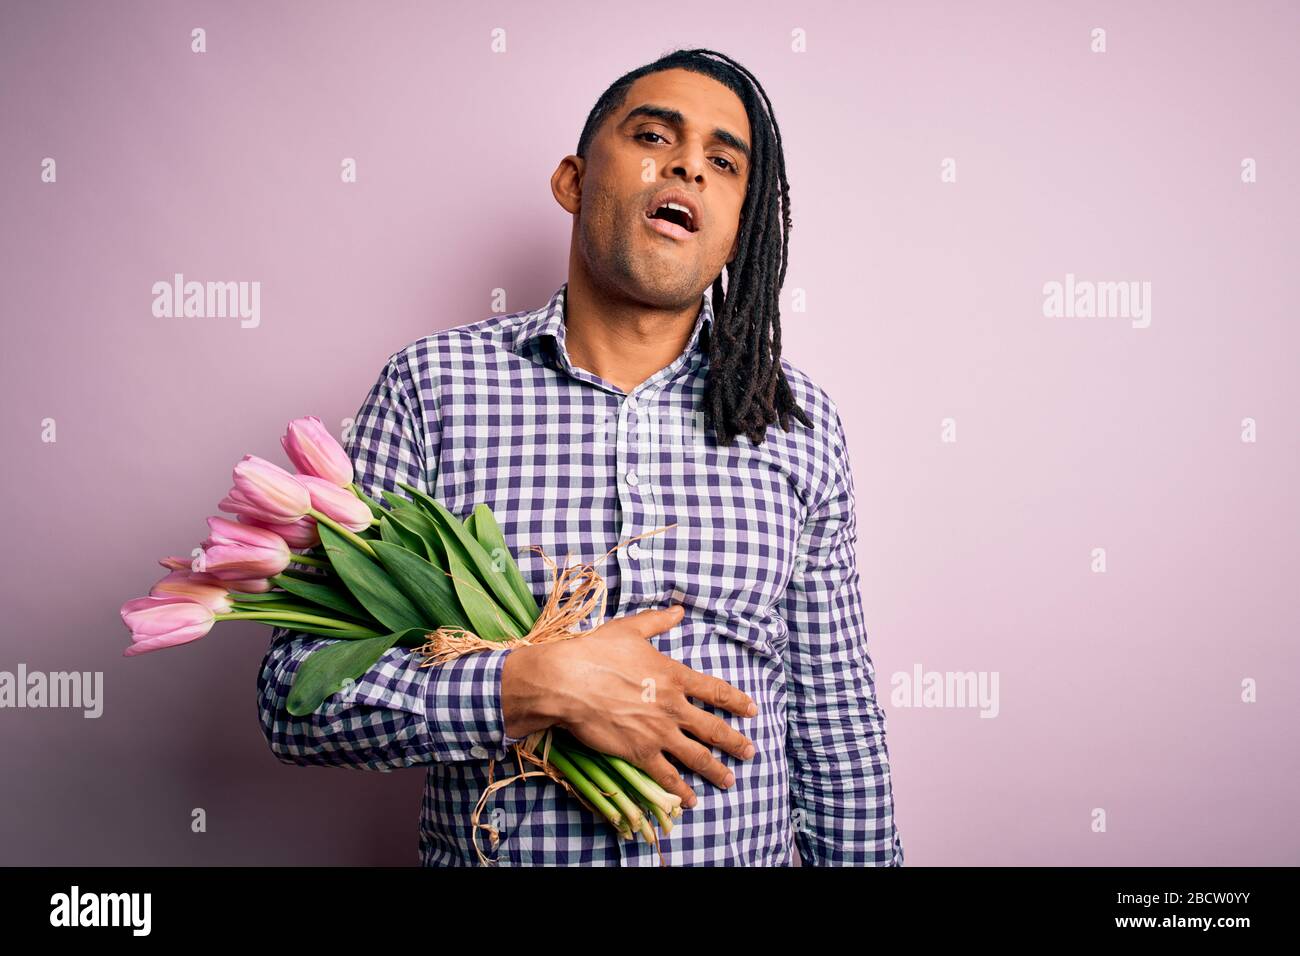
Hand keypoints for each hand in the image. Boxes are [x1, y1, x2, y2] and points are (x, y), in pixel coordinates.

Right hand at [501, 604, 758, 808]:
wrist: (570, 681)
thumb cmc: (598, 652)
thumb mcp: (630, 630)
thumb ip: (658, 621)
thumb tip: (679, 609)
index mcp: (674, 676)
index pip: (715, 691)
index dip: (737, 701)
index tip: (752, 710)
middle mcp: (674, 706)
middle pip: (714, 728)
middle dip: (735, 743)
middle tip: (750, 752)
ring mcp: (659, 731)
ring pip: (697, 756)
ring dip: (716, 770)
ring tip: (729, 781)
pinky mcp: (640, 751)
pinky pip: (666, 775)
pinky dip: (680, 790)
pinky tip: (690, 801)